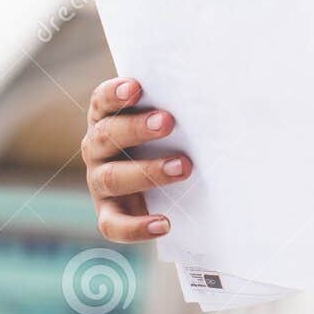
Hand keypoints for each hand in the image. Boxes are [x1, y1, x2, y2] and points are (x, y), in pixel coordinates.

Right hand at [81, 77, 193, 241]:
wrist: (161, 179)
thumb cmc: (167, 135)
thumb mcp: (167, 117)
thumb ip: (177, 103)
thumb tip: (217, 86)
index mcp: (106, 117)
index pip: (102, 101)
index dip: (115, 93)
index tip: (136, 87)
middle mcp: (96, 148)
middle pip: (107, 136)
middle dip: (137, 129)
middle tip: (168, 122)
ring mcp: (99, 181)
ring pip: (113, 177)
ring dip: (148, 172)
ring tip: (184, 167)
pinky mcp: (108, 212)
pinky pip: (113, 225)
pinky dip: (136, 227)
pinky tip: (164, 223)